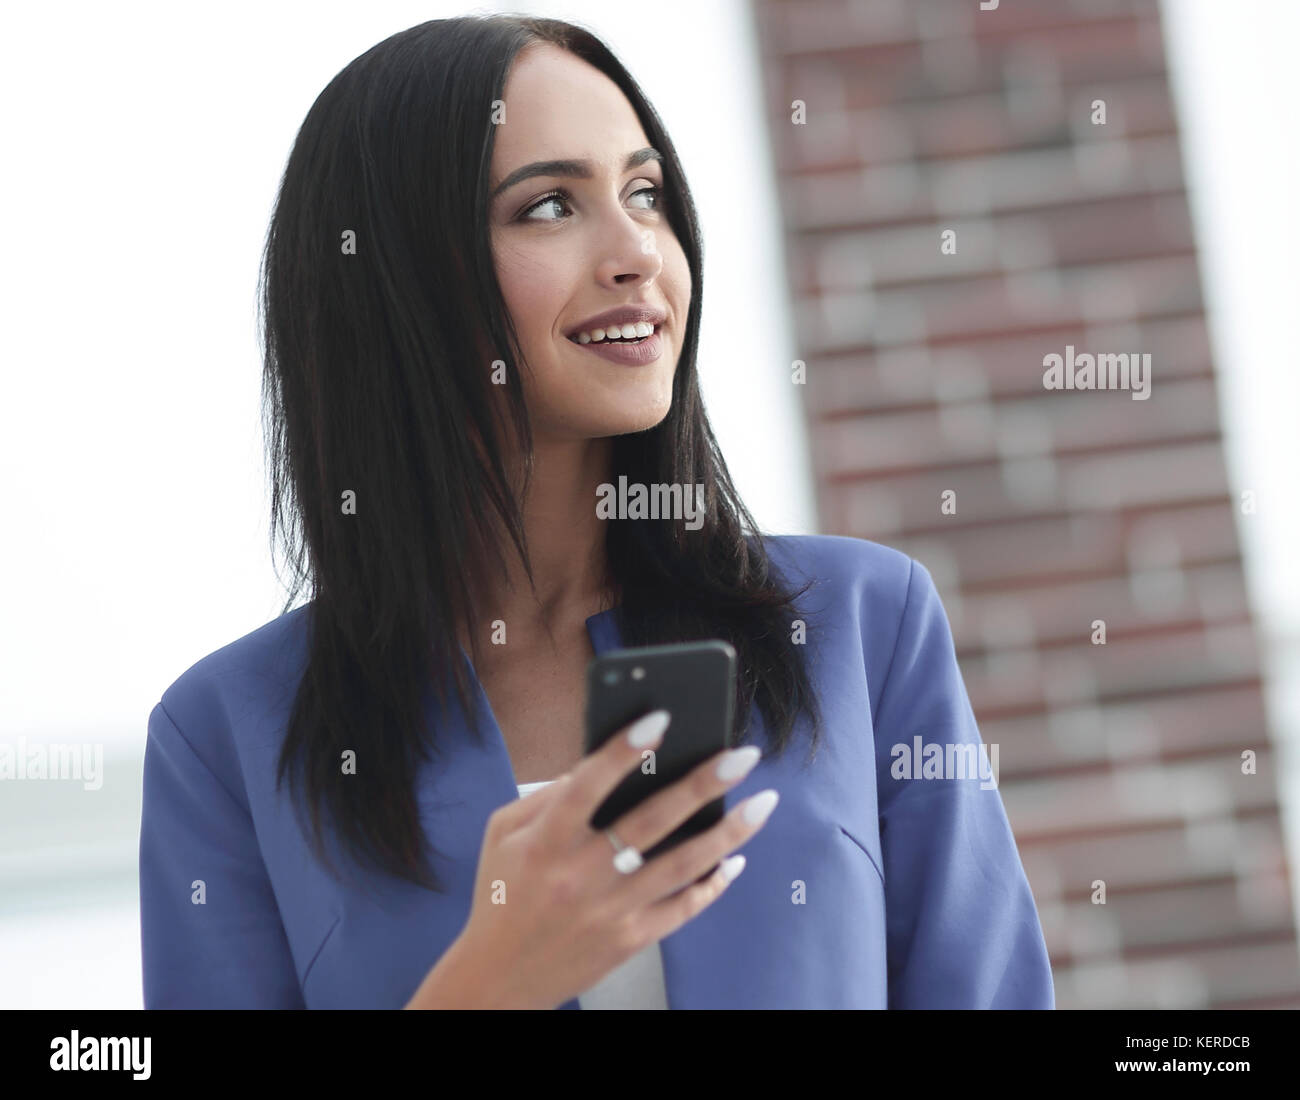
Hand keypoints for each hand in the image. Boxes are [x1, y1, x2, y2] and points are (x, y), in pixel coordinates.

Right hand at [434, 710, 775, 1008]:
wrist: (499, 979)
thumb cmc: (502, 894)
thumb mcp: (504, 835)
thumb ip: (547, 796)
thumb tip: (600, 761)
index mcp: (544, 842)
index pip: (586, 787)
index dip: (622, 751)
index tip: (661, 719)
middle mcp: (580, 875)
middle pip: (651, 822)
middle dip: (702, 784)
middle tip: (743, 755)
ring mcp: (610, 910)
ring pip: (682, 865)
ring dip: (728, 832)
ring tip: (763, 802)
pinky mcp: (630, 939)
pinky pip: (683, 907)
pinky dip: (714, 882)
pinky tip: (736, 858)